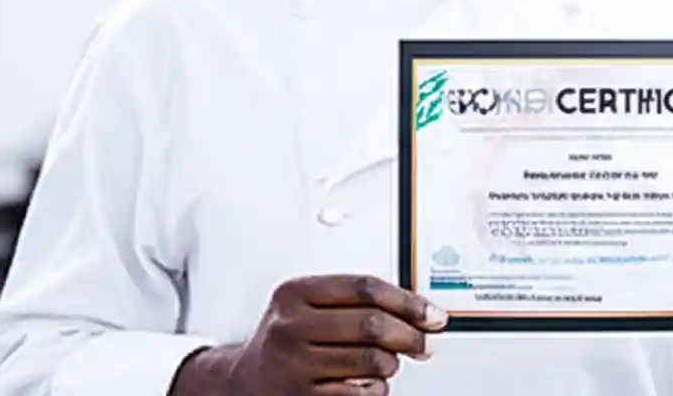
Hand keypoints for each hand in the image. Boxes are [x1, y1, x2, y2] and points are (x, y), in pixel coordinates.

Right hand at [170, 274, 445, 395]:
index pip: (365, 288)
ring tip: (386, 363)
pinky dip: (376, 390)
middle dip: (410, 335)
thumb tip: (415, 310)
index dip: (407, 300)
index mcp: (294, 294)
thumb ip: (351, 301)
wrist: (242, 382)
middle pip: (372, 324)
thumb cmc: (285, 341)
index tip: (430, 313)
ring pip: (372, 361)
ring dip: (391, 365)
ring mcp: (295, 365)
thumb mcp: (305, 307)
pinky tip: (368, 384)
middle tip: (423, 343)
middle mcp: (290, 327)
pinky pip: (362, 394)